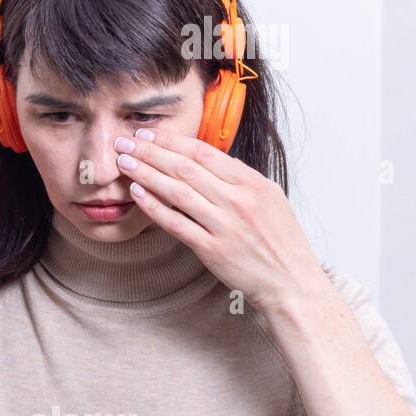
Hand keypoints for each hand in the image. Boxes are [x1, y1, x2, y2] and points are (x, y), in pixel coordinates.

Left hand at [112, 127, 328, 312]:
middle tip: (125, 141)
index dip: (171, 141)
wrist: (291, 281)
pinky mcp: (211, 249)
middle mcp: (238, 201)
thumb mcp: (270, 198)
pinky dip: (153, 206)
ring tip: (123, 162)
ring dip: (145, 173)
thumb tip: (208, 158)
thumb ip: (239, 178)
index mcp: (253, 184)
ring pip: (176, 191)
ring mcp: (224, 225)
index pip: (204, 152)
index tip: (148, 133)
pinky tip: (137, 193)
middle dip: (150, 151)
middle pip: (184, 168)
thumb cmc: (279, 240)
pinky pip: (175, 223)